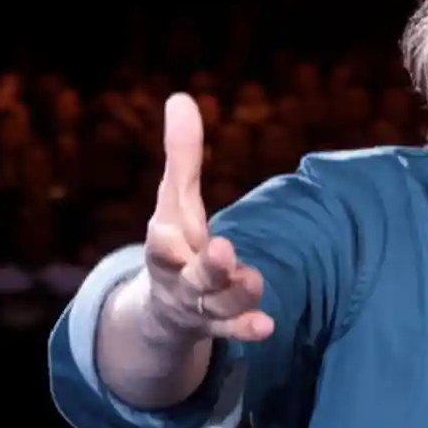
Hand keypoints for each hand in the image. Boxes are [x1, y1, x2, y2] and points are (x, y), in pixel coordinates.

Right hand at [142, 93, 273, 341]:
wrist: (164, 308)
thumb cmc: (176, 241)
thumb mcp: (176, 200)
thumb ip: (181, 155)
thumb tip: (181, 97)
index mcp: (166, 249)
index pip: (160, 246)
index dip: (162, 241)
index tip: (166, 231)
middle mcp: (181, 280)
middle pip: (195, 276)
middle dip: (209, 266)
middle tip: (225, 250)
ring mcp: (201, 306)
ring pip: (218, 305)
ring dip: (236, 295)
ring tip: (255, 281)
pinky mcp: (220, 325)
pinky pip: (233, 330)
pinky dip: (247, 328)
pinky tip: (267, 325)